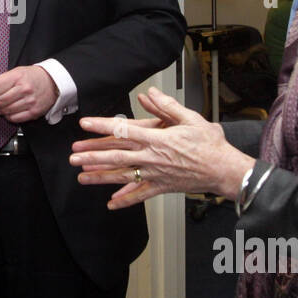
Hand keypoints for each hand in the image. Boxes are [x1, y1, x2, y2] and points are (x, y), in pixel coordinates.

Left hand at [0, 65, 58, 122]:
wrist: (53, 82)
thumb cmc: (33, 76)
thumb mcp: (17, 71)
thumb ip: (1, 80)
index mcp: (17, 77)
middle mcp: (24, 90)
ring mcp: (29, 102)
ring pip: (4, 111)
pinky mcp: (34, 112)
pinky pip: (14, 118)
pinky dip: (7, 116)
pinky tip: (6, 110)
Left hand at [70, 87, 253, 209]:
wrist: (224, 169)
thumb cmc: (210, 144)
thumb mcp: (190, 118)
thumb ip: (167, 106)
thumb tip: (149, 94)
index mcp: (157, 138)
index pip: (123, 130)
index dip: (102, 126)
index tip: (85, 124)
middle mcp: (152, 157)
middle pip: (116, 156)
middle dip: (92, 156)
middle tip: (73, 156)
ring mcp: (156, 174)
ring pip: (122, 176)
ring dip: (100, 177)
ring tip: (81, 177)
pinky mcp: (162, 187)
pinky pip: (140, 194)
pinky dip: (125, 200)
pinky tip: (111, 204)